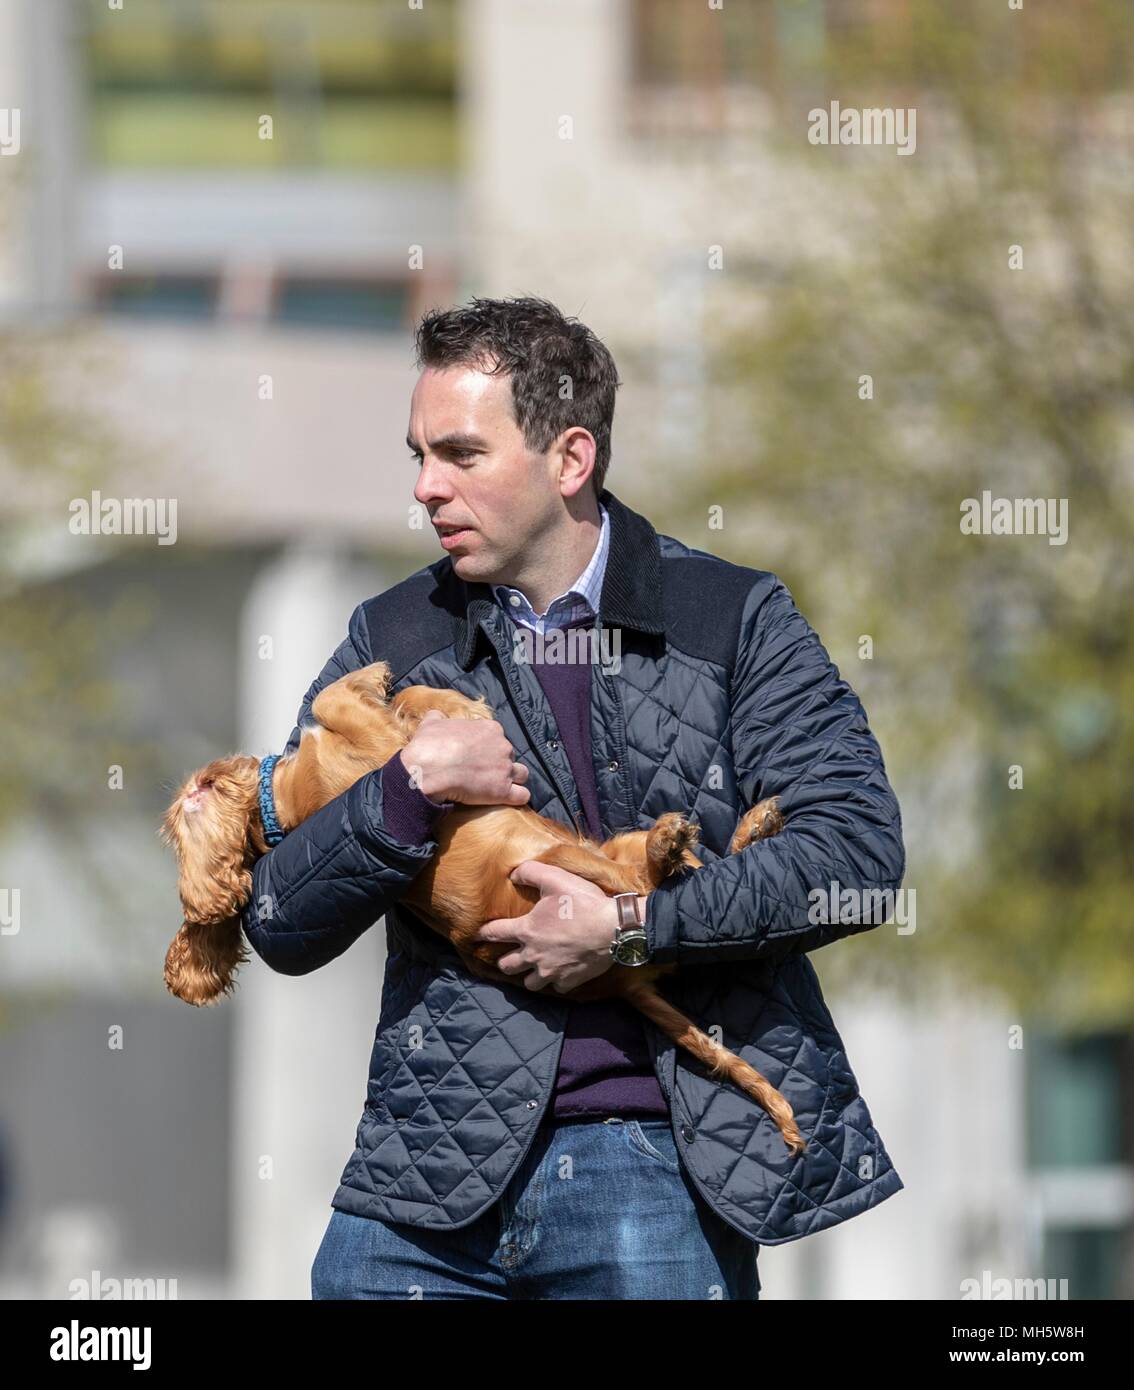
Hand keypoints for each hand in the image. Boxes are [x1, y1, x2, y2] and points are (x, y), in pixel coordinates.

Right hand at [398, 709, 529, 806]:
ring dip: (514, 779)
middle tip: (483, 773)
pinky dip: (518, 798)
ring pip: (522, 773)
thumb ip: (439, 717)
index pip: (497, 737)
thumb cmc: (429, 745)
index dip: (488, 748)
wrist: (428, 769)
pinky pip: (522, 795)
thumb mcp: (431, 723)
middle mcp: (503, 746)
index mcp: (490, 729)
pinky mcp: (503, 791)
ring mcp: (505, 769)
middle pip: (509, 755)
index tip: (477, 756)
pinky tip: (509, 800)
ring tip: (500, 786)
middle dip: (499, 763)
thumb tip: (437, 716)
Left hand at [474, 860, 641, 993]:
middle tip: (509, 956)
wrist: (614, 928)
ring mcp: (551, 972)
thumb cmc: (583, 902)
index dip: (483, 933)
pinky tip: (562, 972)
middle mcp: (534, 955)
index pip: (495, 933)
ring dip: (529, 976)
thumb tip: (513, 874)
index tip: (477, 935)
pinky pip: (557, 987)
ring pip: (529, 984)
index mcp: (527, 930)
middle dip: (505, 961)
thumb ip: (531, 872)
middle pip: (507, 966)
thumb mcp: (555, 878)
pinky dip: (557, 981)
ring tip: (535, 968)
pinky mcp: (569, 981)